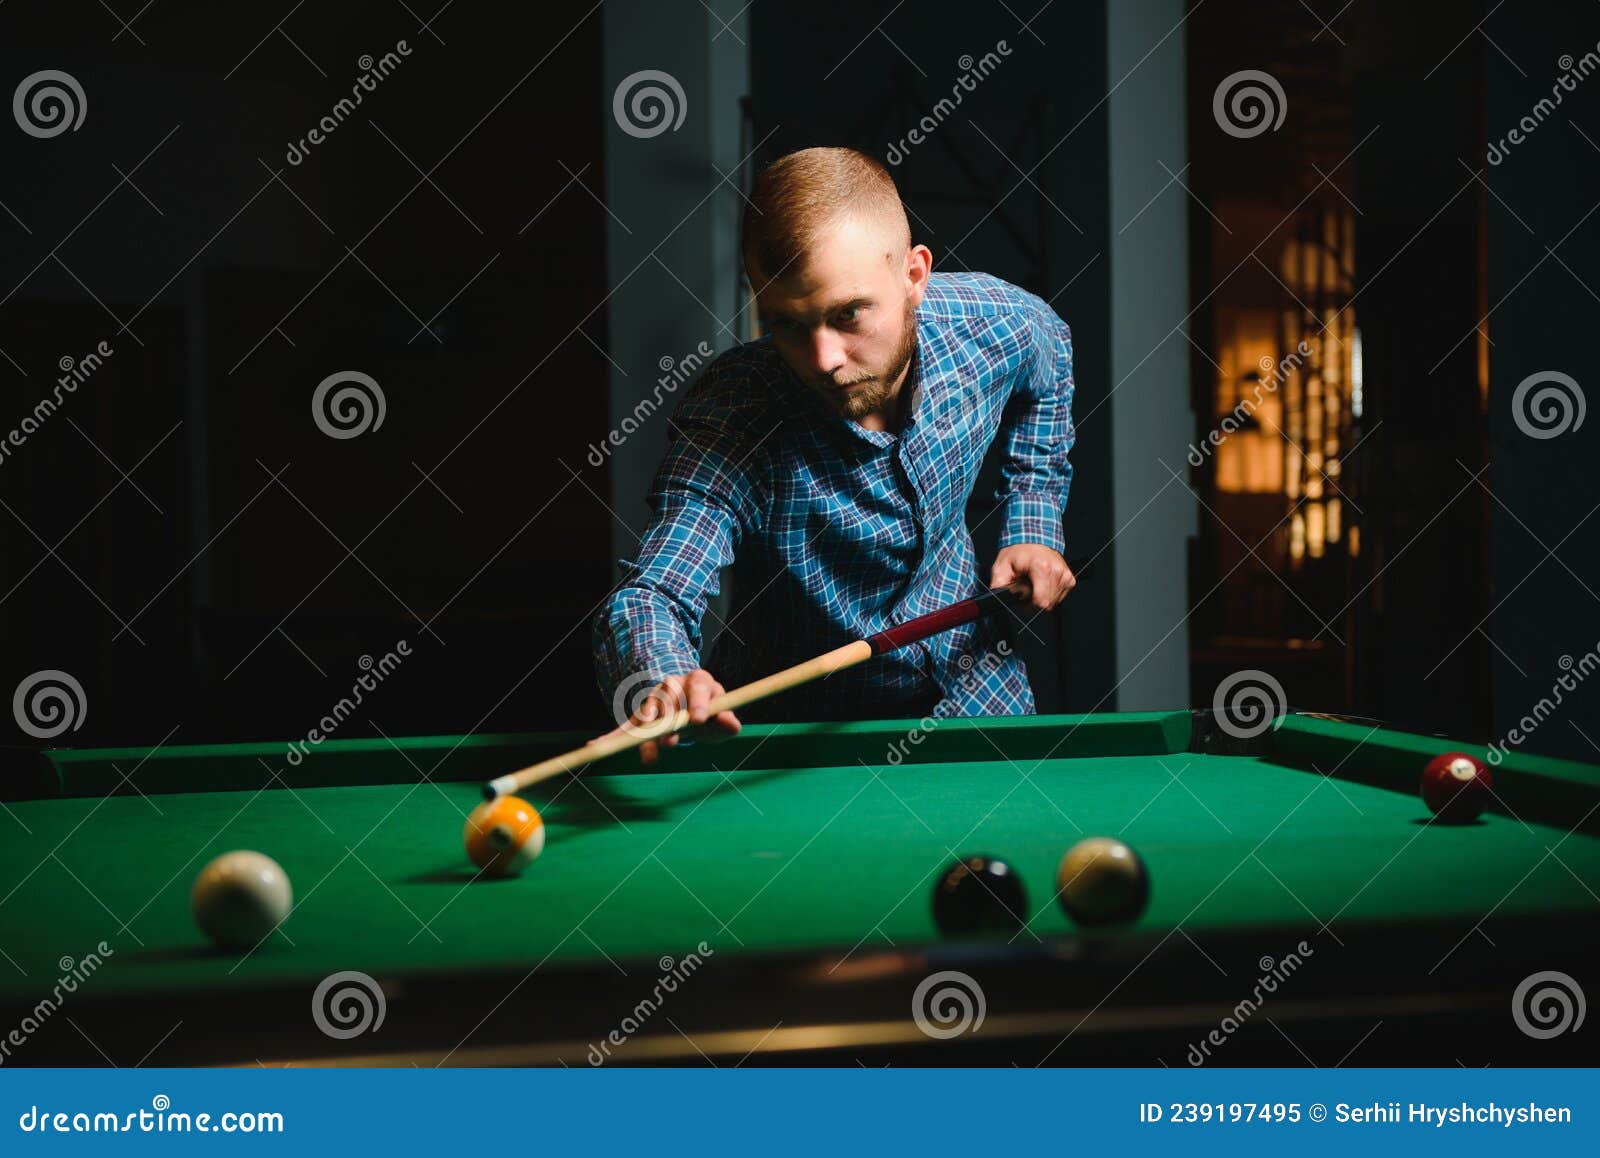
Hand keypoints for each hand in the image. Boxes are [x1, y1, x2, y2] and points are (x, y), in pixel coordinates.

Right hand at [589, 669, 741, 765]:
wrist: (692, 708)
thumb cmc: (710, 714)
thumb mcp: (723, 718)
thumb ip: (728, 722)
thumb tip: (728, 722)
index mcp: (698, 680)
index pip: (698, 687)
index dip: (697, 702)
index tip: (697, 720)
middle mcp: (674, 686)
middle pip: (668, 701)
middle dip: (668, 723)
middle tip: (671, 743)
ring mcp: (655, 700)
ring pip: (647, 715)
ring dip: (646, 735)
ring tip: (648, 756)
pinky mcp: (641, 717)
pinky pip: (625, 726)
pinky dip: (612, 737)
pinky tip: (595, 746)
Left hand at [991, 544, 1075, 610]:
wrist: (1033, 537)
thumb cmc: (1018, 551)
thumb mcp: (1001, 567)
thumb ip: (999, 586)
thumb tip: (999, 600)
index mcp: (1042, 568)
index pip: (1041, 602)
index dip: (1028, 604)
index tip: (1022, 594)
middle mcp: (1057, 571)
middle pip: (1047, 604)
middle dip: (1034, 600)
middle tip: (1026, 586)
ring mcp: (1065, 575)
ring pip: (1053, 602)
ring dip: (1041, 596)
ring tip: (1034, 581)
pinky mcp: (1069, 579)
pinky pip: (1059, 597)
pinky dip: (1049, 593)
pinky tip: (1042, 582)